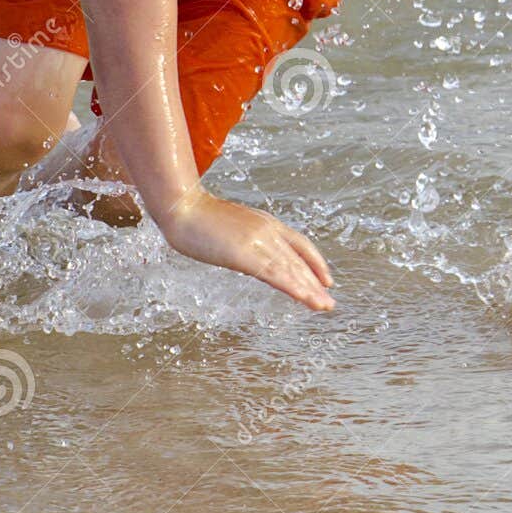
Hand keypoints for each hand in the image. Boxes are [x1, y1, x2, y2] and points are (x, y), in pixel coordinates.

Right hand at [163, 191, 335, 311]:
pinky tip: (304, 298)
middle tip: (328, 302)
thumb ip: (247, 238)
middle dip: (315, 282)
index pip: (300, 244)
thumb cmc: (199, 217)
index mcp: (266, 222)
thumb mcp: (232, 226)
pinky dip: (293, 287)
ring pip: (291, 270)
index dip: (316, 262)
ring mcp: (258, 241)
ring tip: (323, 306)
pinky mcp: (245, 254)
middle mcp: (268, 231)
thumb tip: (251, 253)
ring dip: (309, 290)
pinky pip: (275, 274)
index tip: (326, 278)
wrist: (183, 206)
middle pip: (299, 260)